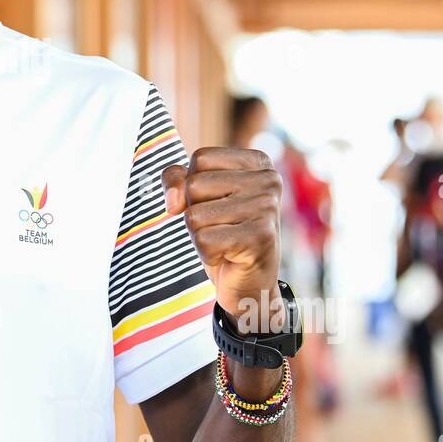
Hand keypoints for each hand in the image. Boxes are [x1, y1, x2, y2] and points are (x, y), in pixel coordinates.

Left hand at [162, 148, 282, 333]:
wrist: (250, 283)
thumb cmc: (223, 233)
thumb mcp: (197, 197)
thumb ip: (176, 179)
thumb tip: (173, 201)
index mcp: (257, 162)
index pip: (201, 158)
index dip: (193, 185)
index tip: (215, 204)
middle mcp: (269, 180)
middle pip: (195, 184)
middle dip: (195, 211)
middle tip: (220, 227)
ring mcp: (267, 207)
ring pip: (195, 214)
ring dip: (200, 235)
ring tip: (224, 242)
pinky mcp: (259, 237)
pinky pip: (203, 240)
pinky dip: (207, 254)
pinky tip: (228, 256)